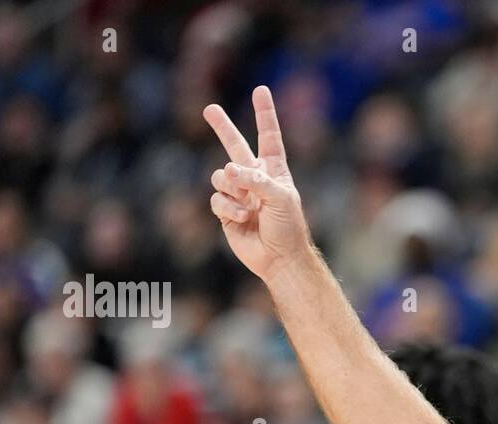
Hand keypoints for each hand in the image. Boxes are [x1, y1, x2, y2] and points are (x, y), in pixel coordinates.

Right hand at [203, 86, 310, 282]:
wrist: (279, 258)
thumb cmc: (288, 227)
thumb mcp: (280, 198)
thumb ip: (256, 180)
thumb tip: (230, 171)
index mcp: (274, 171)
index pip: (268, 137)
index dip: (264, 114)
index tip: (260, 91)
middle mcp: (255, 179)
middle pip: (234, 146)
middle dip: (222, 128)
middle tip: (209, 108)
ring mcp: (239, 194)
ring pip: (220, 176)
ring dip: (231, 189)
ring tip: (248, 206)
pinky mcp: (226, 211)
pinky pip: (216, 199)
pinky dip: (228, 208)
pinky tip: (243, 218)